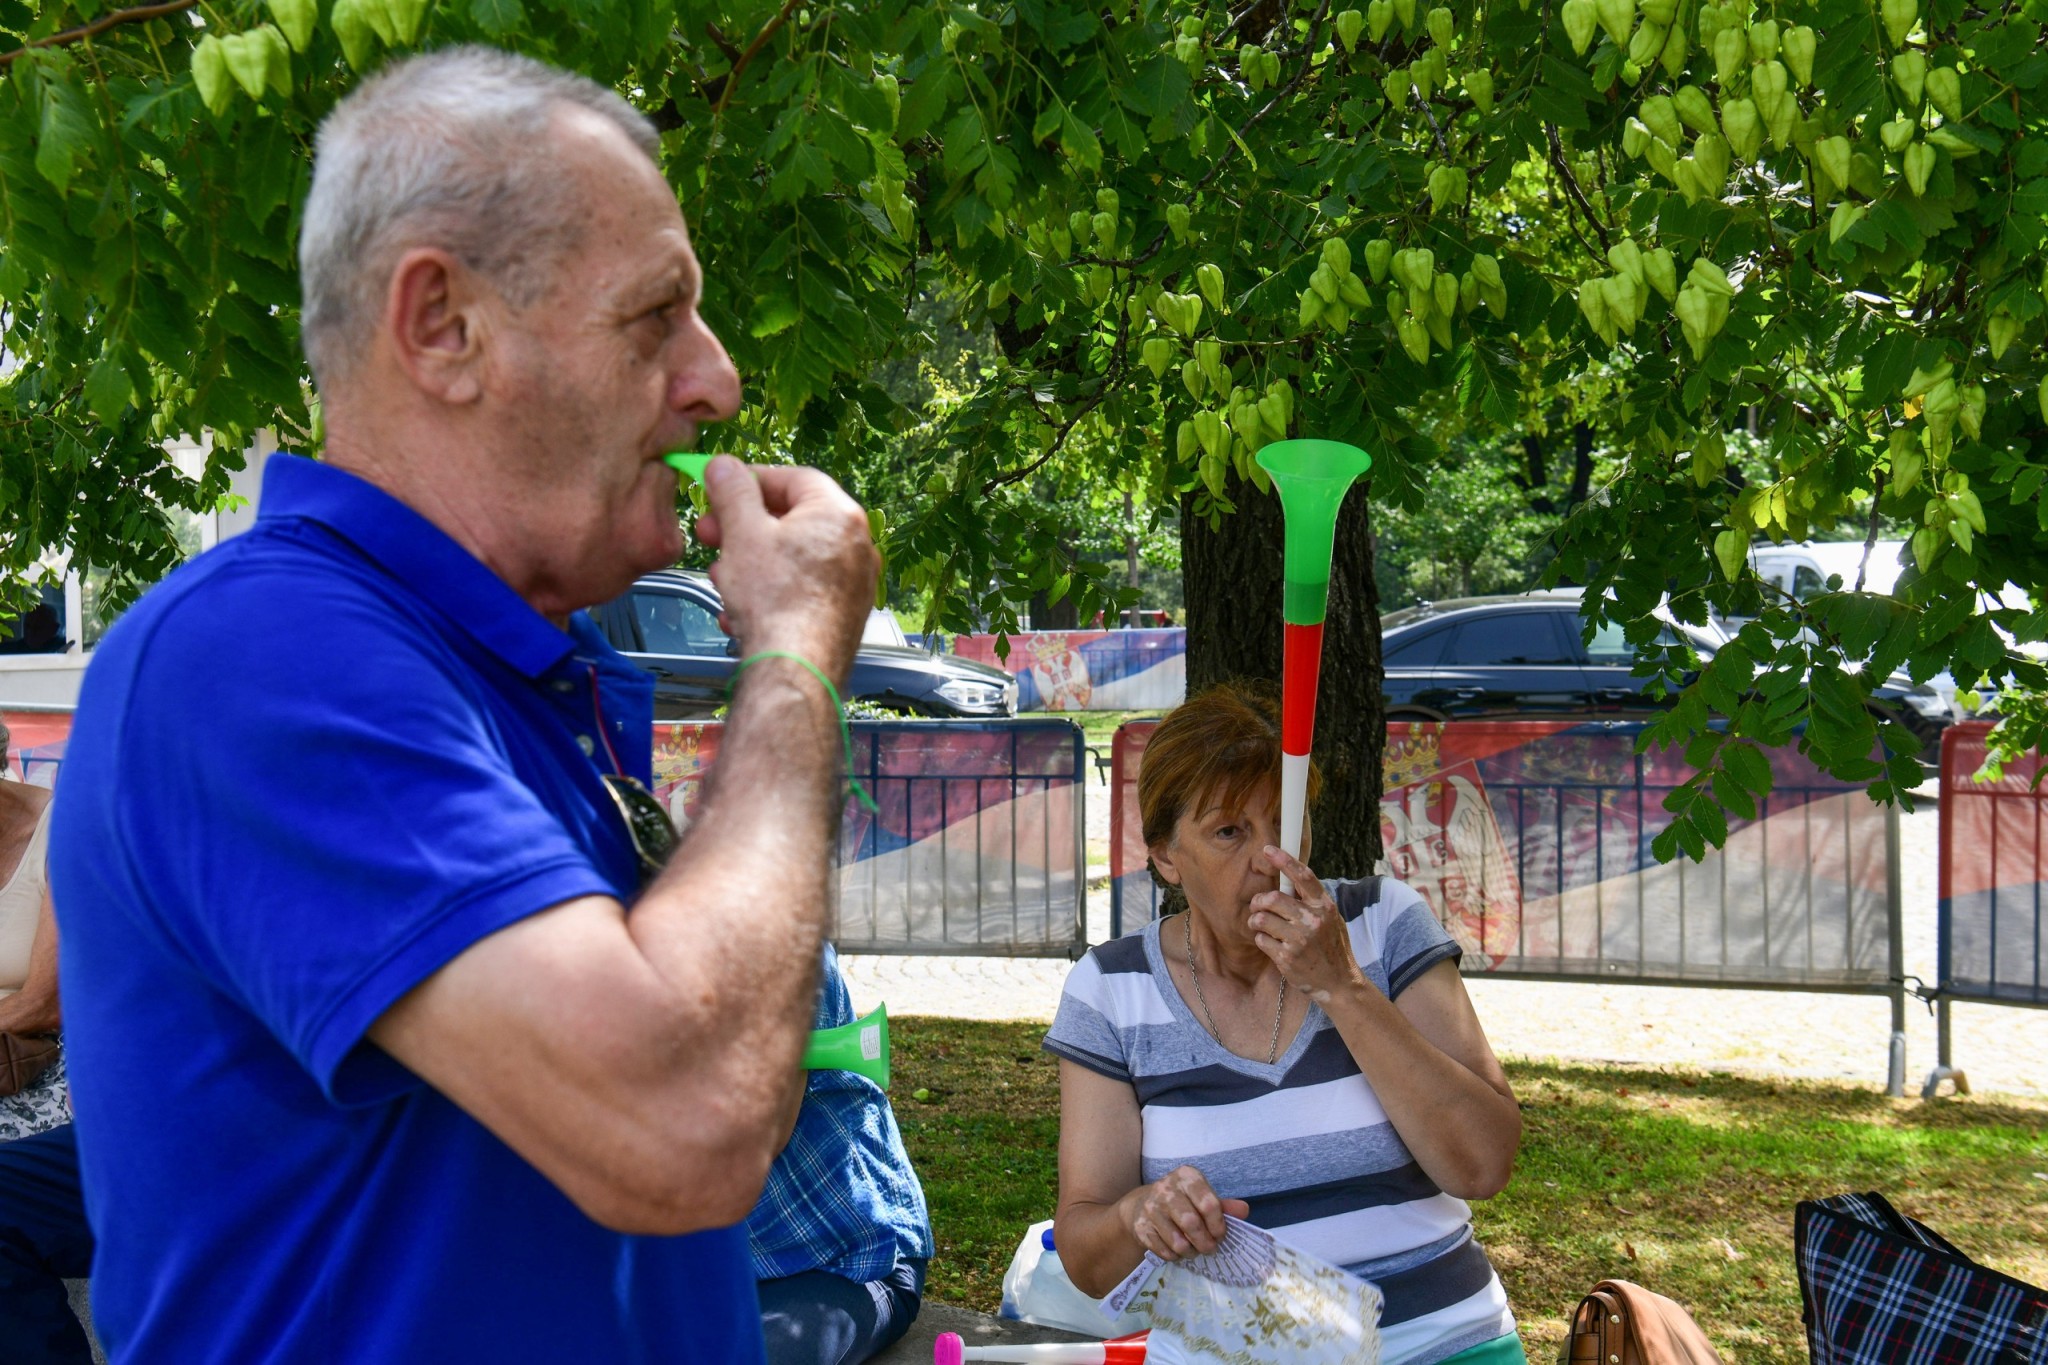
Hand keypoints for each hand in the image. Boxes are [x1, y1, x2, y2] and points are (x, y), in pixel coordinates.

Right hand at [695, 458, 877, 682]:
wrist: (796, 669)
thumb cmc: (774, 598)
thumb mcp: (742, 532)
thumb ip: (732, 492)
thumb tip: (723, 465)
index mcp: (839, 514)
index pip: (794, 478)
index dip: (751, 480)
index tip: (720, 489)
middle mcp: (857, 546)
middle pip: (792, 520)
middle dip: (744, 528)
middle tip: (710, 535)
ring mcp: (855, 584)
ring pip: (793, 560)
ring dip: (751, 565)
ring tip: (723, 581)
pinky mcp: (844, 616)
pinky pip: (802, 592)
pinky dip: (770, 595)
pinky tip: (741, 614)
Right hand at [1118, 1165, 1250, 1260]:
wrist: (1144, 1205)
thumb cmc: (1183, 1201)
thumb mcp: (1204, 1197)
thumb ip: (1224, 1206)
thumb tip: (1243, 1211)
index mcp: (1186, 1176)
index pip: (1209, 1204)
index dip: (1218, 1225)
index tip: (1220, 1235)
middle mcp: (1166, 1188)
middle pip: (1192, 1224)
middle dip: (1206, 1243)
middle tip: (1210, 1248)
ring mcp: (1151, 1207)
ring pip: (1178, 1242)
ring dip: (1191, 1252)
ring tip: (1194, 1250)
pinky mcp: (1141, 1226)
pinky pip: (1164, 1251)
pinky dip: (1175, 1257)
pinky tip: (1178, 1250)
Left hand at [1249, 846, 1365, 1004]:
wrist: (1339, 983)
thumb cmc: (1332, 947)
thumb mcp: (1331, 919)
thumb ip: (1312, 901)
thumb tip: (1287, 878)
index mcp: (1325, 907)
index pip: (1303, 877)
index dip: (1284, 860)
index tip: (1268, 850)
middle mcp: (1313, 921)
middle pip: (1273, 898)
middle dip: (1259, 901)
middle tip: (1258, 906)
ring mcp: (1299, 940)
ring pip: (1261, 919)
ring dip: (1256, 920)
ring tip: (1262, 925)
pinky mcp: (1287, 958)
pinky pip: (1261, 939)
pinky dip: (1261, 938)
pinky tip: (1270, 943)